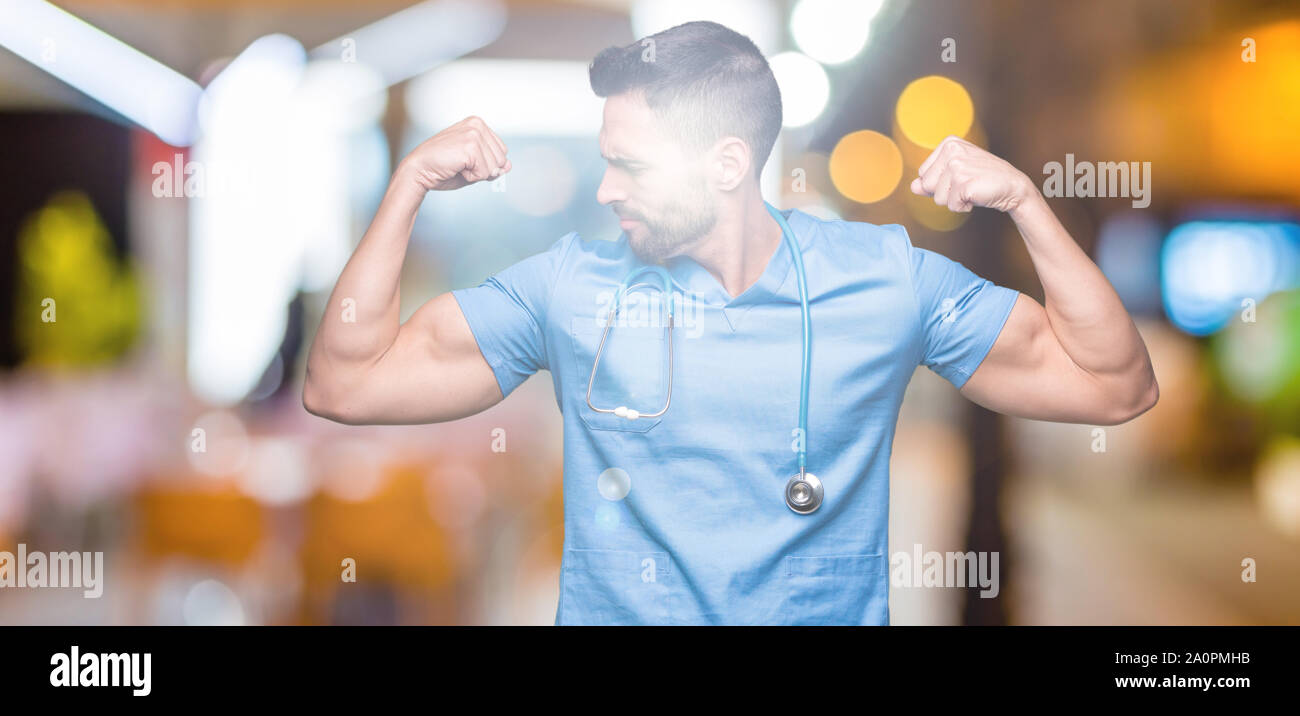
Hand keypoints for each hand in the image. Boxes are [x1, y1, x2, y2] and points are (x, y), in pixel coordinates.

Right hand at [398, 116, 511, 191]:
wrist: (419, 170)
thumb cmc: (443, 168)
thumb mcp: (473, 166)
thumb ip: (492, 164)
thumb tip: (508, 166)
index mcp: (478, 124)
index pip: (502, 152)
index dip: (486, 164)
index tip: (465, 161)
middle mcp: (477, 124)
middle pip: (502, 159)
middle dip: (484, 170)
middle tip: (460, 164)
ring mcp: (474, 133)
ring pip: (495, 167)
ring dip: (477, 173)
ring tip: (457, 165)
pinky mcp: (470, 146)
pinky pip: (485, 172)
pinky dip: (471, 177)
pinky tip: (456, 167)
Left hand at [910, 135, 1035, 213]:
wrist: (1013, 186)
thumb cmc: (984, 179)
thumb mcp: (956, 174)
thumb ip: (932, 179)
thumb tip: (913, 187)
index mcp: (949, 144)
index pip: (923, 174)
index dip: (938, 183)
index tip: (959, 178)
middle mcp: (952, 151)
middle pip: (926, 185)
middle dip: (944, 193)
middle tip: (966, 185)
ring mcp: (958, 166)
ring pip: (938, 198)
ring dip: (954, 200)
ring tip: (972, 189)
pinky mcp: (964, 183)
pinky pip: (952, 206)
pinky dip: (963, 207)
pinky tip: (976, 196)